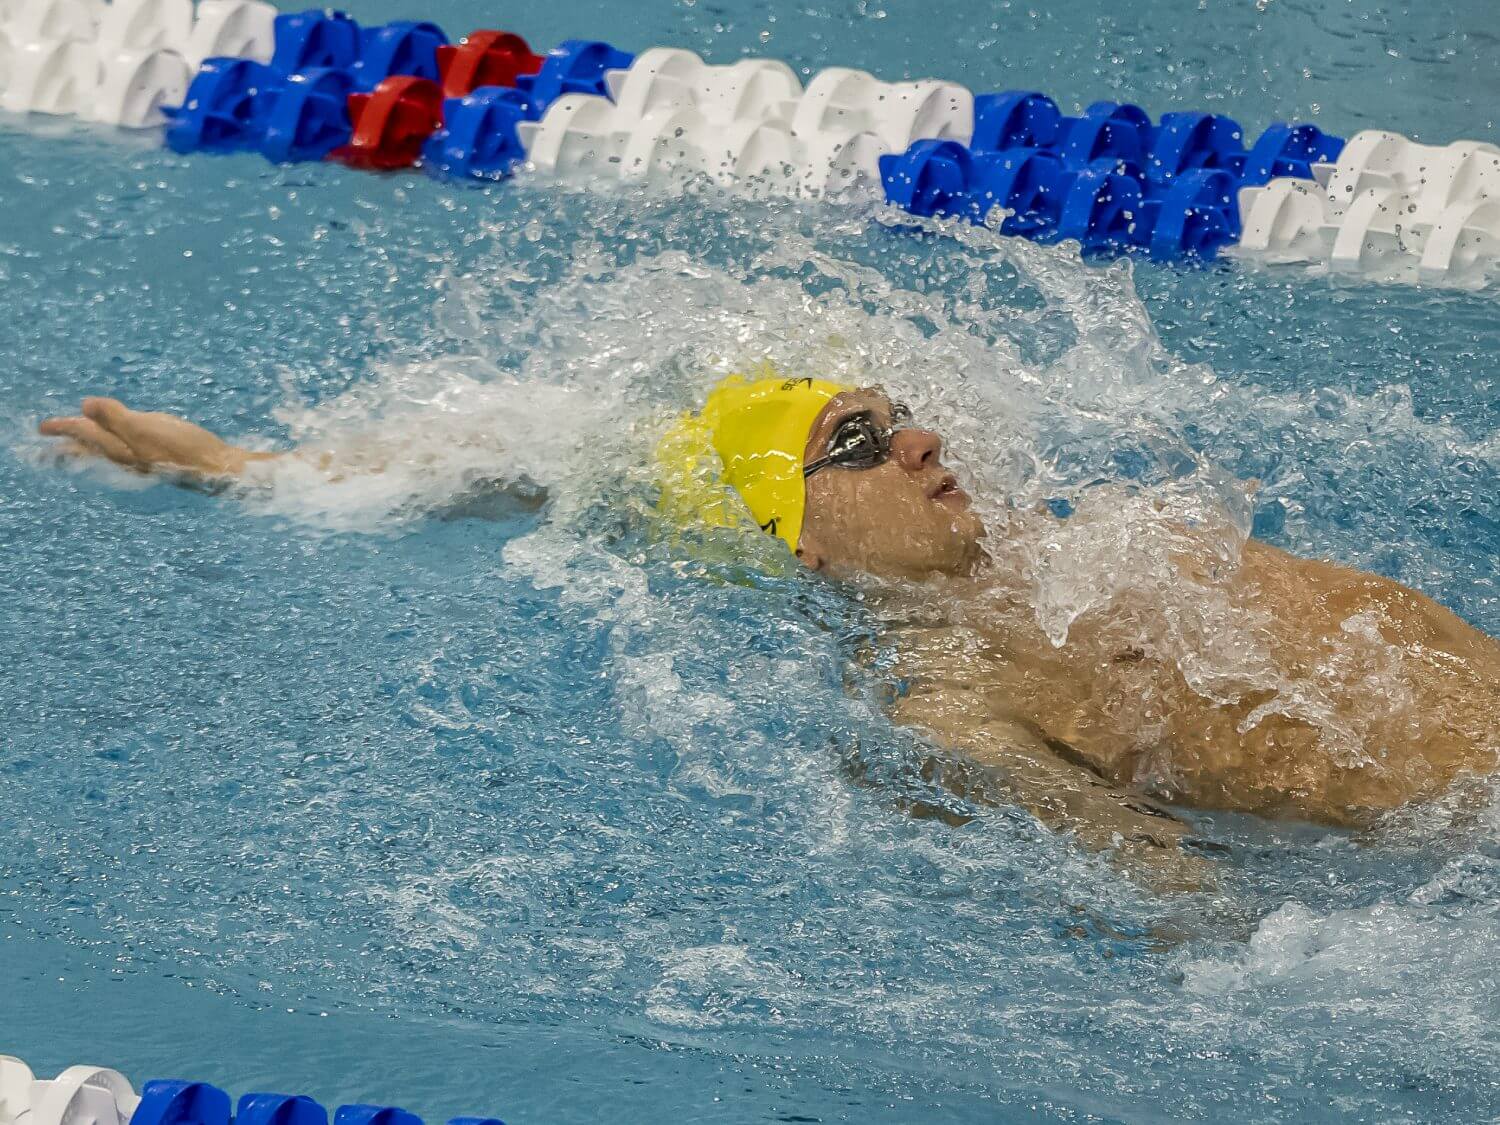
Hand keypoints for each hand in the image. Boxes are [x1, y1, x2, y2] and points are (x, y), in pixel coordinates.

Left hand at [39, 397, 272, 478]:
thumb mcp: (147, 429)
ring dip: (88, 449)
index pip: (84, 435)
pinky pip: (126, 452)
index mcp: (119, 450)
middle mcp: (127, 458)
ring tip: (77, 448)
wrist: (221, 472)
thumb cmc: (185, 450)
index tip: (42, 428)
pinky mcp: (162, 459)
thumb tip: (85, 406)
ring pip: (107, 452)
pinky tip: (123, 446)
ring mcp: (144, 460)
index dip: (64, 428)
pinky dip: (113, 448)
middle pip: (90, 451)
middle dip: (68, 447)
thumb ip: (114, 417)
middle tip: (48, 449)